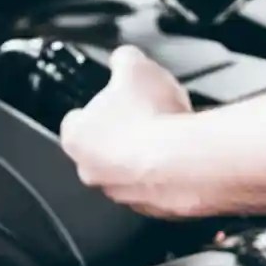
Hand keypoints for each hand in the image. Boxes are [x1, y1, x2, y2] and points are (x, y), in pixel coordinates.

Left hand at [60, 46, 204, 217]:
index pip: (77, 119)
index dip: (99, 106)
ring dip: (145, 155)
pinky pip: (157, 188)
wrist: (188, 160)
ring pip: (129, 170)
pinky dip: (168, 174)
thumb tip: (124, 57)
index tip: (116, 98)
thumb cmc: (153, 118)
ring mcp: (123, 194)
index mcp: (77, 137)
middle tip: (146, 114)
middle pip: (102, 146)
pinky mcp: (154, 209)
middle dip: (122, 132)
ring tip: (169, 133)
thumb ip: (123, 59)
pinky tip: (183, 154)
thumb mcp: (135, 65)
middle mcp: (92, 172)